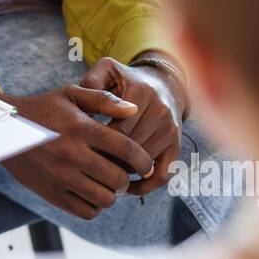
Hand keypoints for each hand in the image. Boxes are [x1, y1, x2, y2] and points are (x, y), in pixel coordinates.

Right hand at [0, 85, 155, 220]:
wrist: (4, 130)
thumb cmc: (42, 109)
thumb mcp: (71, 95)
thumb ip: (104, 100)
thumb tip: (134, 109)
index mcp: (81, 128)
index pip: (126, 149)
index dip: (143, 161)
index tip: (145, 165)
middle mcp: (72, 154)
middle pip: (118, 178)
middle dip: (127, 178)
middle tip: (123, 174)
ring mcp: (61, 177)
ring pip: (104, 199)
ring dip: (111, 193)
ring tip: (106, 184)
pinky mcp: (51, 194)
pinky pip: (86, 211)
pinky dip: (94, 206)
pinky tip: (90, 193)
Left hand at [79, 57, 182, 197]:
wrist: (163, 83)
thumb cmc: (126, 79)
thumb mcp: (107, 70)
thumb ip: (91, 83)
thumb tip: (82, 110)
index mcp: (141, 93)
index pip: (116, 130)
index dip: (97, 145)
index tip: (81, 151)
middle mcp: (160, 111)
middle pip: (129, 149)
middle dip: (107, 161)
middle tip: (87, 169)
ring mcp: (170, 130)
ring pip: (142, 164)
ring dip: (122, 173)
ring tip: (101, 177)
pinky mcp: (176, 145)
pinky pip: (163, 174)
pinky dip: (145, 186)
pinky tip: (127, 188)